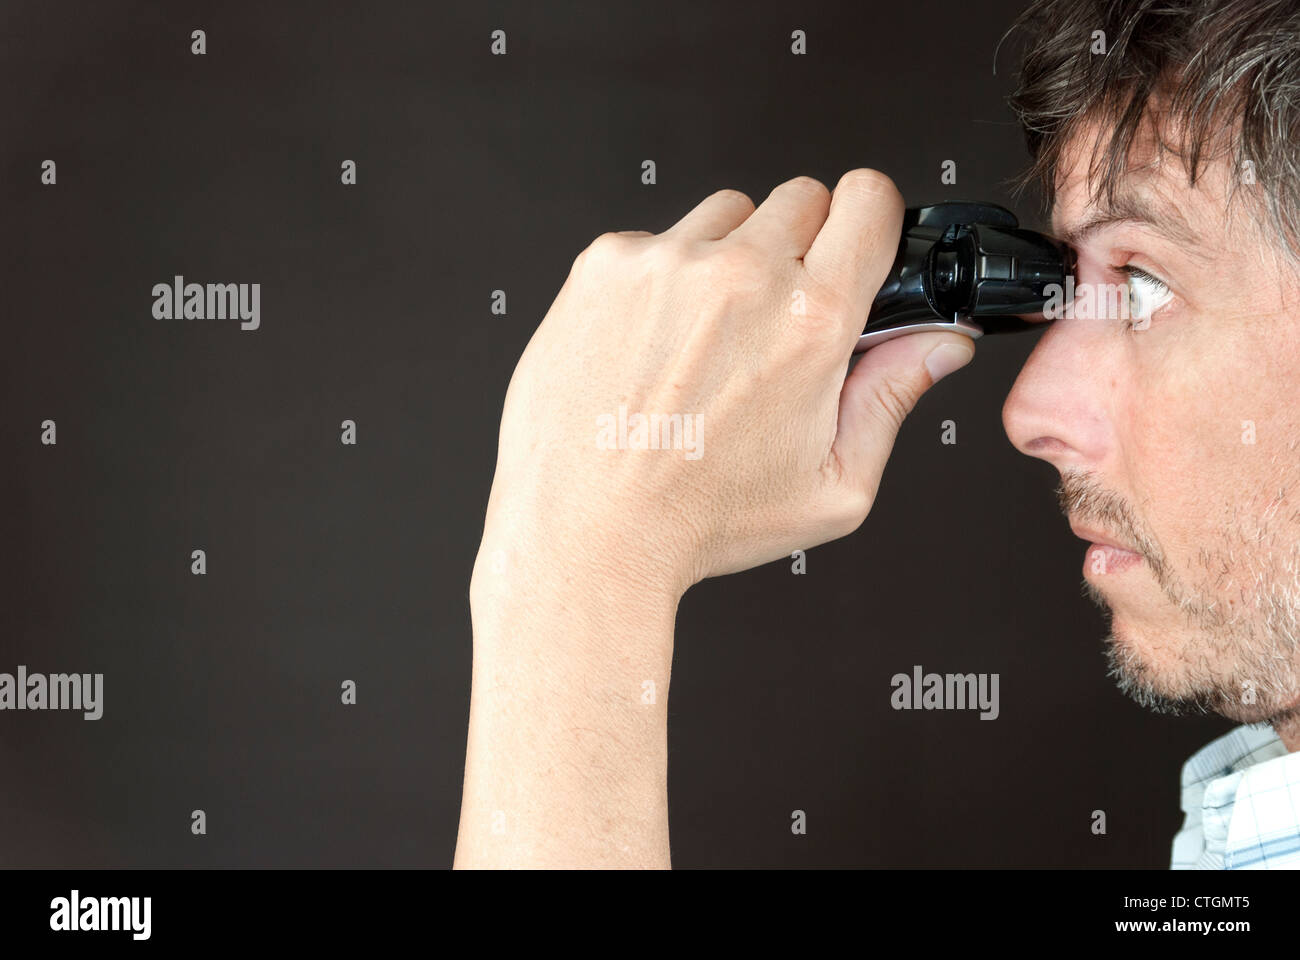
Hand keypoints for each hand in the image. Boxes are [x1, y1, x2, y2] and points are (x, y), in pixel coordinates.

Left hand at [477, 170, 974, 598]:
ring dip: (728, 258)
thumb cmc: (699, 520)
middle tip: (773, 321)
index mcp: (810, 323)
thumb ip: (892, 399)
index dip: (870, 222)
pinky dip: (660, 277)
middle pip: (800, 199)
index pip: (869, 200)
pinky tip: (651, 344)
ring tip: (704, 341)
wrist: (587, 533)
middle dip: (800, 248)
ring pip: (726, 214)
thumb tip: (938, 344)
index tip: (857, 246)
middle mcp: (740, 278)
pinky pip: (654, 238)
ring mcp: (666, 263)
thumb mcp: (832, 486)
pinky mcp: (604, 265)